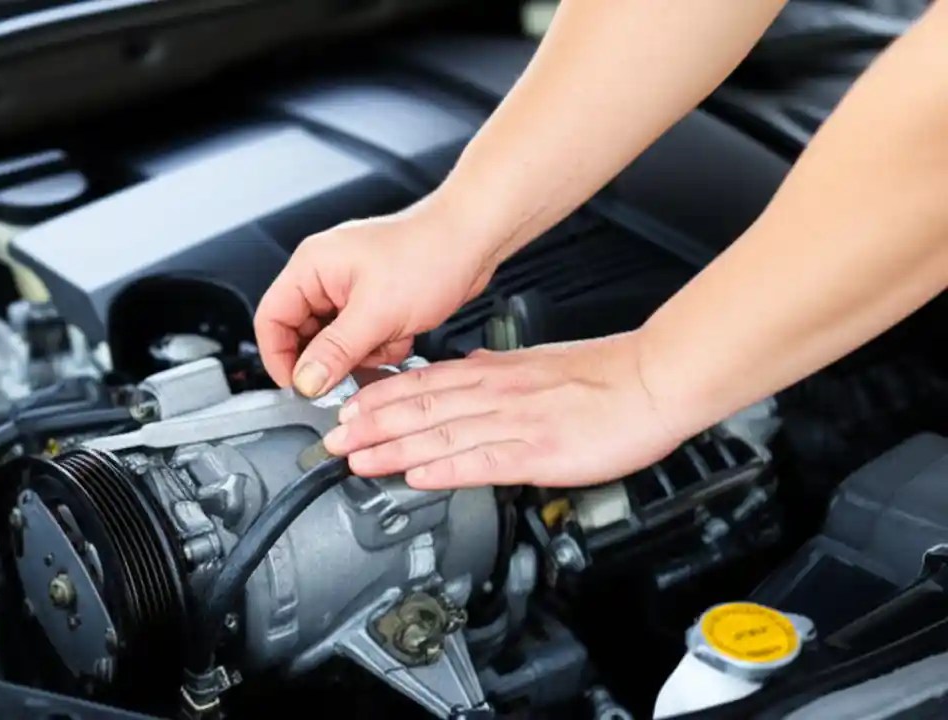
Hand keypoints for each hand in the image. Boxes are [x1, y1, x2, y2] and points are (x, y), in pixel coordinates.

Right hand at [254, 194, 500, 397]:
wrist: (475, 239)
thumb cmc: (430, 253)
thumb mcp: (376, 314)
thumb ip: (335, 351)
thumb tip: (305, 381)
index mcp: (311, 266)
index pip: (271, 320)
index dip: (280, 358)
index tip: (300, 387)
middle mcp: (325, 275)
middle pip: (303, 334)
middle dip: (332, 358)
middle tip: (352, 371)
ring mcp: (350, 288)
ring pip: (335, 341)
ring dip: (361, 353)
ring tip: (388, 342)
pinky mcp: (374, 299)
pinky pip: (361, 337)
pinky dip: (380, 345)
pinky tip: (401, 334)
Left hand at [321, 332, 692, 488]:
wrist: (653, 380)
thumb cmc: (603, 375)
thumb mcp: (536, 362)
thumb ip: (497, 370)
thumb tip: (465, 367)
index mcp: (495, 371)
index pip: (423, 382)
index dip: (377, 397)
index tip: (345, 409)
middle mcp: (496, 393)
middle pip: (419, 407)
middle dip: (369, 425)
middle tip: (330, 440)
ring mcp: (515, 422)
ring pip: (440, 433)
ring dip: (392, 447)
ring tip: (356, 459)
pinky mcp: (539, 451)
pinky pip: (482, 461)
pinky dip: (445, 468)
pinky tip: (417, 476)